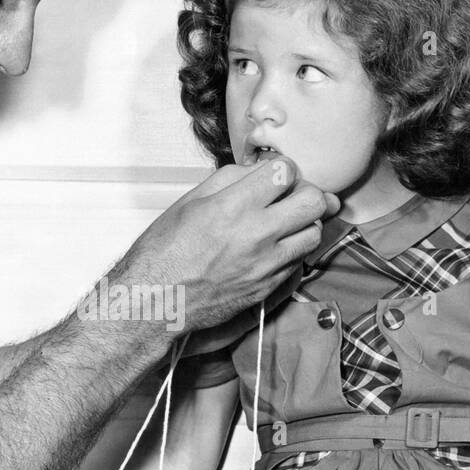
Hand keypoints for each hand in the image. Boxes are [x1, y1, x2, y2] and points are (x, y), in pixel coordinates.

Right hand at [118, 160, 338, 337]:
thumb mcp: (189, 201)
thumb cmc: (164, 252)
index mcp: (234, 206)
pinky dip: (293, 249)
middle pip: (314, 201)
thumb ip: (229, 179)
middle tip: (290, 195)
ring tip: (285, 222)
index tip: (275, 175)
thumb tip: (257, 171)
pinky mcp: (268, 287)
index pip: (286, 171)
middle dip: (305, 191)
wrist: (155, 301)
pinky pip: (299, 262)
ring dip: (304, 222)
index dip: (284, 168)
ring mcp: (266, 264)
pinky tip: (274, 247)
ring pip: (314, 233)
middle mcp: (257, 234)